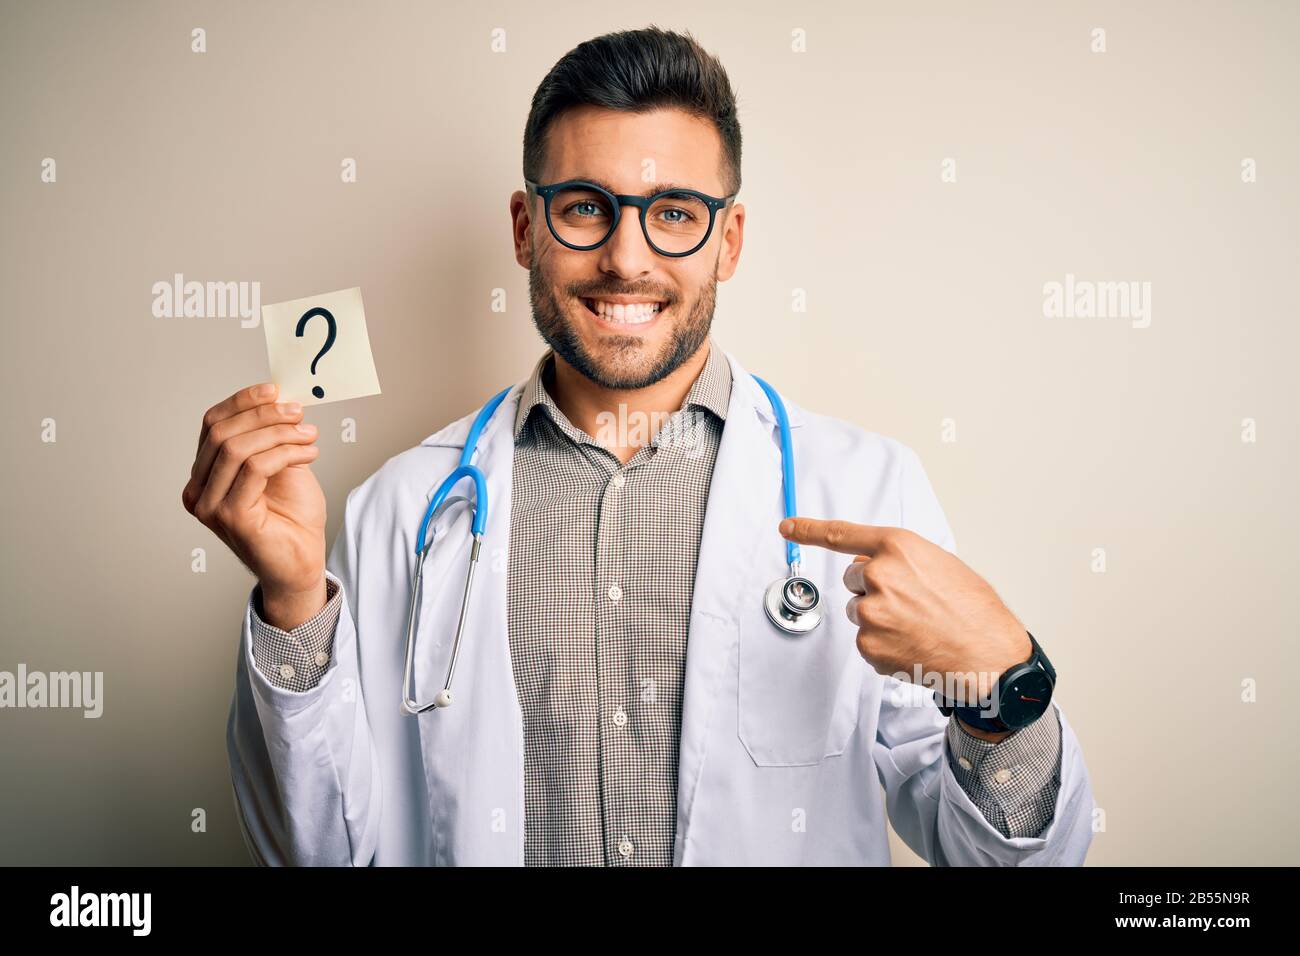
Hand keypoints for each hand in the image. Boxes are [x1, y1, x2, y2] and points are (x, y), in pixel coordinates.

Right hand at [181, 383, 326, 627]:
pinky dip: (285, 453)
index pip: (212, 424)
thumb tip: (278, 399)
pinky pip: (255, 469)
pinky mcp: (231, 517)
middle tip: (298, 413)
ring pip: (236, 448)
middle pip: (221, 432)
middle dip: (263, 415)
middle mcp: (199, 491)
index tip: (274, 390)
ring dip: (279, 433)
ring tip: (309, 435)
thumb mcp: (281, 466)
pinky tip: (309, 454)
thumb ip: (271, 438)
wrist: (302, 564)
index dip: (242, 402)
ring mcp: (210, 506)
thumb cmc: (291, 519)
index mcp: (204, 475)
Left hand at [778, 518, 1030, 692]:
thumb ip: (901, 559)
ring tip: (918, 627)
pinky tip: (913, 645)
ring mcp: (871, 612)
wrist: (990, 656)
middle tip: (912, 604)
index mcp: (898, 547)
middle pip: (854, 580)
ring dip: (881, 619)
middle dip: (875, 589)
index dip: (809, 530)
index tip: (787, 527)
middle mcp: (878, 576)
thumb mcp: (940, 564)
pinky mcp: (869, 645)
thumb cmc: (974, 611)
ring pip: (860, 612)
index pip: (842, 535)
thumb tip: (874, 567)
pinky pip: (867, 641)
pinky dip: (885, 645)